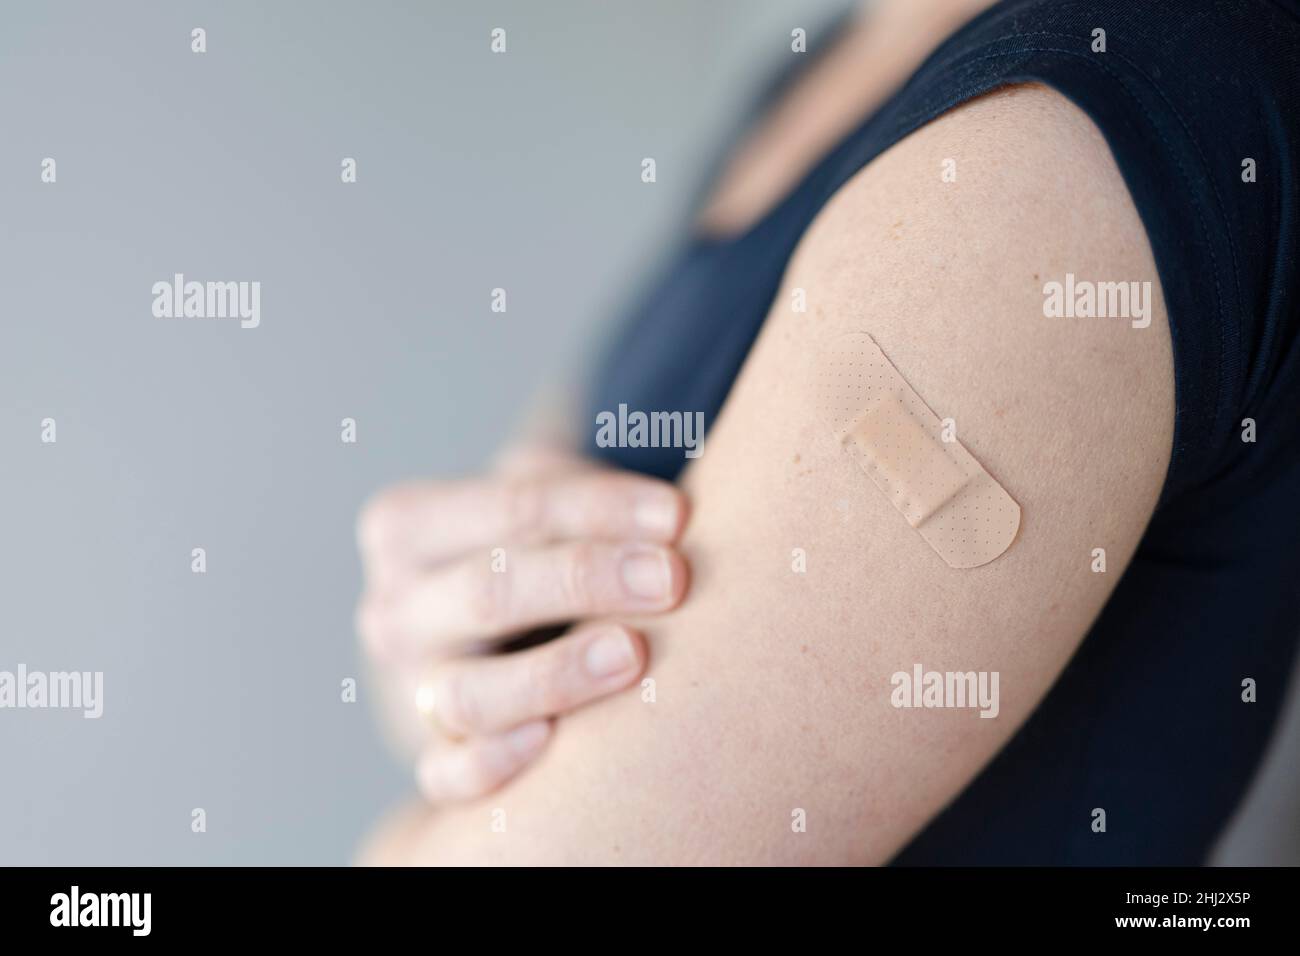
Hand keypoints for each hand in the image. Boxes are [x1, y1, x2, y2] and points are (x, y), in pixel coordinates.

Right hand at [355, 447, 688, 801]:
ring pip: (466, 693)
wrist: (481, 629)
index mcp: (407, 525)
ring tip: (633, 654)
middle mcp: (396, 609)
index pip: (510, 508)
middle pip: (486, 593)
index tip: (678, 517)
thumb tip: (670, 519)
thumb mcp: (539, 498)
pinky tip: (552, 741)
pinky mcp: (430, 756)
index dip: (600, 509)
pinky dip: (494, 763)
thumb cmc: (531, 547)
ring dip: (554, 675)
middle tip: (670, 579)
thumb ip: (582, 496)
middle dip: (584, 581)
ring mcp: (408, 689)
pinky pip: (448, 774)